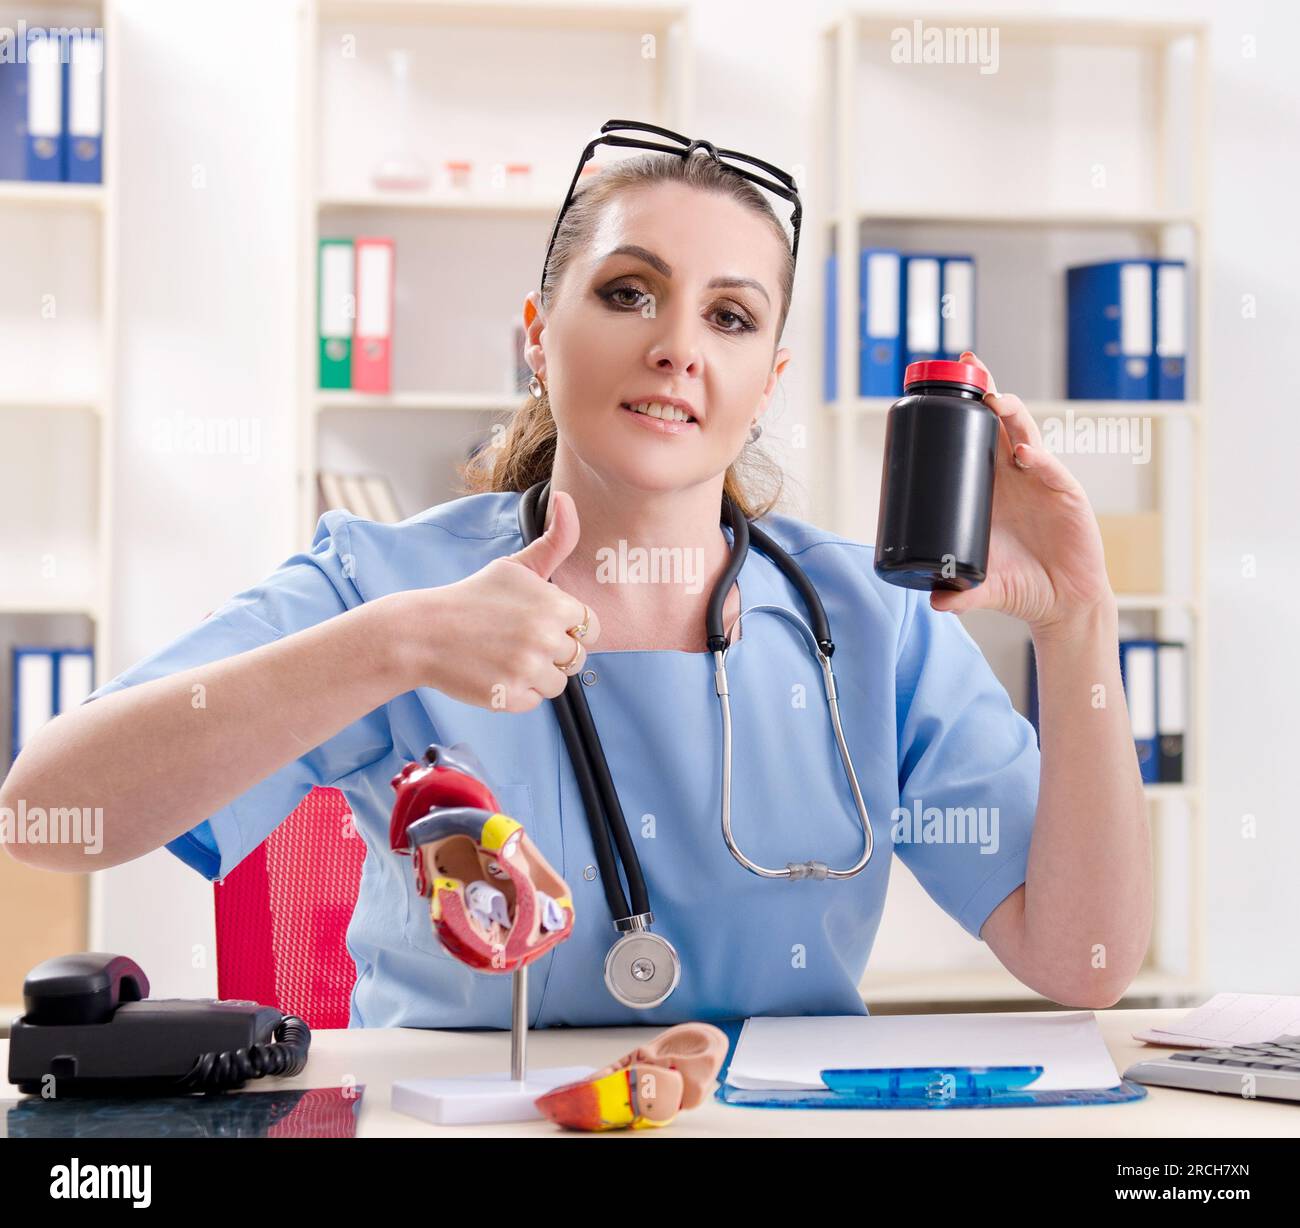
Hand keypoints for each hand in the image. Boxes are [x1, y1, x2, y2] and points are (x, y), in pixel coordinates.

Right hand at [395, 490, 601, 711]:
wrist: (423, 632)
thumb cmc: (473, 598)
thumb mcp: (515, 567)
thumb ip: (554, 540)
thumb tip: (568, 500)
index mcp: (554, 605)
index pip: (589, 626)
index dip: (566, 625)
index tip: (539, 621)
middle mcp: (545, 638)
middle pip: (576, 657)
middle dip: (553, 651)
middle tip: (518, 640)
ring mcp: (528, 670)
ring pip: (558, 682)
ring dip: (537, 674)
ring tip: (506, 656)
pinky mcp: (510, 698)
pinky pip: (534, 701)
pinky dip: (518, 692)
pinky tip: (495, 672)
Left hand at [928, 352, 1114, 640]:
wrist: (1062, 603)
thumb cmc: (1021, 586)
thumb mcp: (984, 587)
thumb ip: (960, 594)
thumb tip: (935, 602)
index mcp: (989, 488)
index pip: (970, 439)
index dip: (958, 412)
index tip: (936, 385)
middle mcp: (1014, 477)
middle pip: (998, 423)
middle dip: (986, 392)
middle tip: (967, 365)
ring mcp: (1042, 482)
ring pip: (1026, 436)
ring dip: (1011, 414)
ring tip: (995, 401)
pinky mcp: (1067, 496)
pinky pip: (1052, 470)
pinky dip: (1038, 460)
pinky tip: (1025, 456)